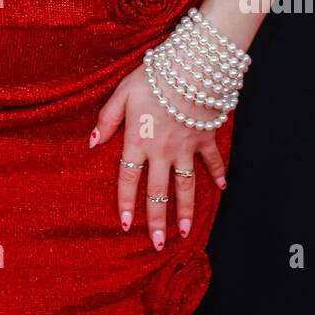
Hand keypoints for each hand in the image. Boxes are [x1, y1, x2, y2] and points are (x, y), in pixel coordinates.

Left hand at [90, 63, 226, 249]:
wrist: (191, 69)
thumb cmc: (153, 77)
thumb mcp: (122, 93)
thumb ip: (107, 119)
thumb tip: (91, 143)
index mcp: (138, 140)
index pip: (129, 178)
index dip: (126, 202)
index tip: (126, 225)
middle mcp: (162, 151)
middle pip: (158, 191)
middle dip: (157, 220)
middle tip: (159, 244)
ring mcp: (186, 147)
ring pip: (185, 186)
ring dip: (185, 210)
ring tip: (185, 232)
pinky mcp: (205, 138)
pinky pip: (212, 160)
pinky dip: (218, 173)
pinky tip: (222, 188)